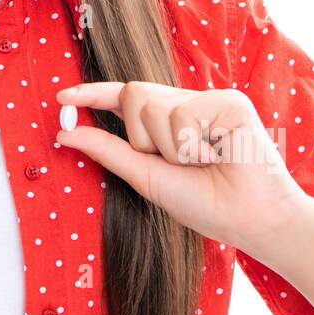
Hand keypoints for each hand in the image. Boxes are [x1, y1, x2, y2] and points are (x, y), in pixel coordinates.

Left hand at [55, 81, 313, 260]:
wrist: (252, 220)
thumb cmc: (207, 203)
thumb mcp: (147, 177)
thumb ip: (109, 152)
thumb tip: (64, 133)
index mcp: (168, 120)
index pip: (124, 97)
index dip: (93, 94)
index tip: (61, 97)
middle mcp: (186, 103)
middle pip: (133, 95)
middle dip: (143, 137)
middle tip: (178, 163)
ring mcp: (208, 99)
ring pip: (155, 106)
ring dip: (172, 149)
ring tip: (205, 163)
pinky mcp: (230, 101)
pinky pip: (183, 114)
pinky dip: (193, 146)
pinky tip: (221, 155)